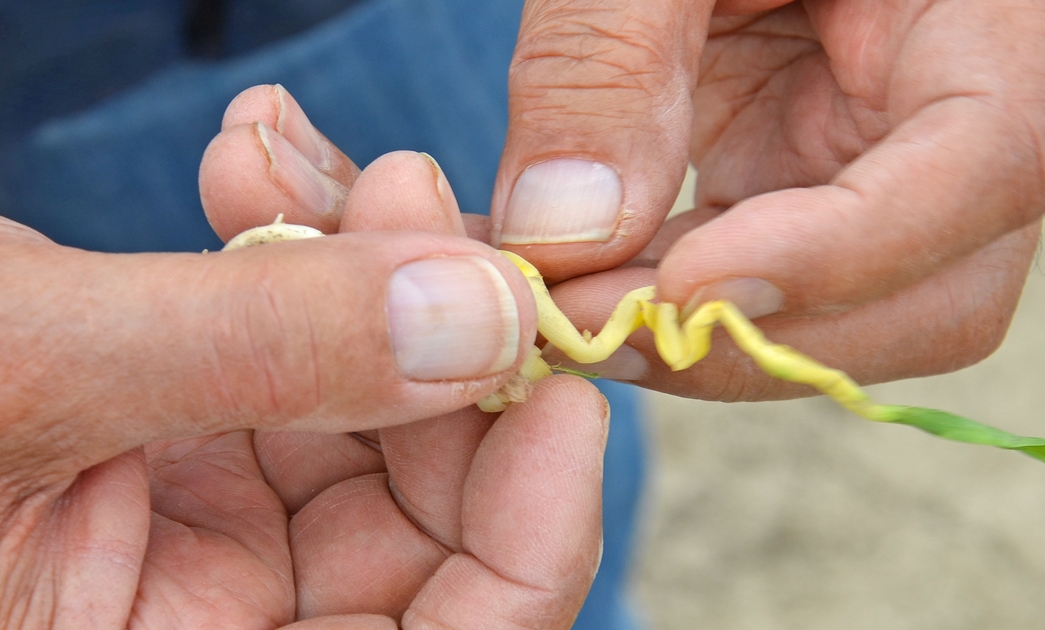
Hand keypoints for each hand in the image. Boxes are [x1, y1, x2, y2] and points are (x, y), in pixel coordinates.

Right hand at [0, 86, 606, 628]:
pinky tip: (266, 177)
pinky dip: (295, 270)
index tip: (566, 394)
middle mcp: (211, 617)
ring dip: (375, 286)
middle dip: (455, 358)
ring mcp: (203, 534)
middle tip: (433, 220)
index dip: (536, 539)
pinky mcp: (180, 444)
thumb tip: (486, 317)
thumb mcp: (33, 370)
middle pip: (429, 524)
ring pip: (370, 424)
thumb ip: (264, 349)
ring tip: (346, 176)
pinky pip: (295, 364)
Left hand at [492, 0, 1044, 399]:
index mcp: (983, 8)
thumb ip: (610, 57)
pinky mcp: (806, 185)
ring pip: (856, 320)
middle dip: (769, 340)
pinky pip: (767, 290)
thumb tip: (562, 238)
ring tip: (571, 314)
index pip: (991, 165)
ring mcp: (883, 161)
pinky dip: (674, 313)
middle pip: (944, 291)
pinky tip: (582, 292)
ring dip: (713, 349)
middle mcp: (959, 110)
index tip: (684, 287)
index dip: (845, 253)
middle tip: (595, 332)